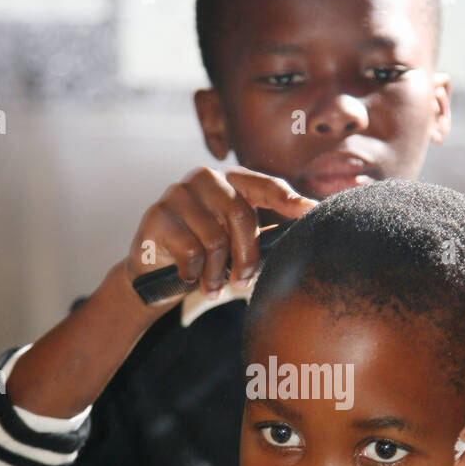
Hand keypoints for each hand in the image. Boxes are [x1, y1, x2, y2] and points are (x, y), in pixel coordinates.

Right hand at [122, 166, 316, 312]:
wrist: (153, 273)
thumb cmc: (204, 255)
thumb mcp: (235, 242)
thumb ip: (264, 233)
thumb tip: (305, 229)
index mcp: (231, 180)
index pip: (264, 185)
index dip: (288, 199)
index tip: (311, 212)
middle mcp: (205, 179)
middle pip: (240, 216)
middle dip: (247, 257)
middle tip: (243, 284)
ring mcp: (178, 193)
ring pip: (214, 239)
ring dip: (216, 273)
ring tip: (212, 287)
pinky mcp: (157, 216)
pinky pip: (190, 252)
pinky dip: (194, 274)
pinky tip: (188, 278)